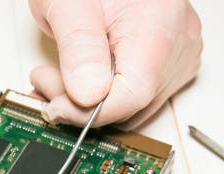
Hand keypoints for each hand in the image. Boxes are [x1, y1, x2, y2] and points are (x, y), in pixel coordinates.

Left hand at [29, 0, 201, 129]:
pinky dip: (104, 92)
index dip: (88, 112)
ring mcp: (176, 53)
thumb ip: (78, 45)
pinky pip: (137, 92)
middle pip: (132, 104)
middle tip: (46, 81)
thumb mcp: (68, 1)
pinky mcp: (168, 58)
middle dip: (82, 104)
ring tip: (56, 76)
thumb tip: (87, 93)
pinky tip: (78, 77)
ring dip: (90, 102)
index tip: (55, 105)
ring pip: (133, 105)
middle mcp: (176, 43)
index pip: (131, 96)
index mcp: (158, 26)